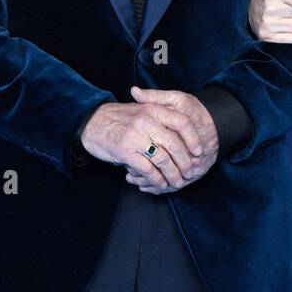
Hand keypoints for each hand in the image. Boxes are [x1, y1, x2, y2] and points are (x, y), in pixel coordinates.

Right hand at [78, 93, 209, 193]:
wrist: (92, 122)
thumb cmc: (120, 118)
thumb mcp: (142, 108)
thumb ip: (161, 114)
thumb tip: (184, 129)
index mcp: (153, 109)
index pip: (181, 122)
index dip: (193, 138)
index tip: (199, 150)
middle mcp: (146, 121)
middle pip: (174, 144)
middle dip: (185, 161)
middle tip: (190, 171)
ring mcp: (135, 137)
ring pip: (163, 159)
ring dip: (173, 174)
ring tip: (177, 182)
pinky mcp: (125, 151)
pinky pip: (147, 169)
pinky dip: (156, 179)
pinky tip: (160, 184)